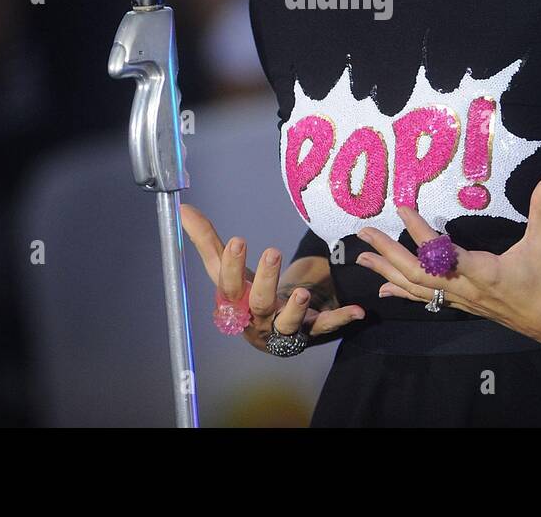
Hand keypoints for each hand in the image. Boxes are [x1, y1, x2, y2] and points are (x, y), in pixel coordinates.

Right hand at [179, 204, 364, 351]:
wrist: (272, 329)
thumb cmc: (247, 294)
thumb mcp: (227, 268)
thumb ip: (207, 240)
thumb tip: (183, 209)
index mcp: (236, 304)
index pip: (229, 287)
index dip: (232, 265)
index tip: (239, 240)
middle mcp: (259, 321)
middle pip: (260, 304)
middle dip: (266, 281)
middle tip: (273, 251)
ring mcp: (287, 328)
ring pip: (290, 324)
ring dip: (296, 309)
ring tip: (303, 292)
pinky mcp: (312, 331)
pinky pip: (327, 328)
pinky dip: (342, 320)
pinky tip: (357, 311)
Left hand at [354, 171, 540, 346]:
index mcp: (484, 271)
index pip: (444, 252)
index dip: (420, 232)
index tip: (401, 208)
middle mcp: (466, 288)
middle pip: (418, 273)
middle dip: (388, 253)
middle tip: (364, 234)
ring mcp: (461, 300)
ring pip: (416, 288)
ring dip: (387, 272)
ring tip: (361, 259)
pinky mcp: (461, 305)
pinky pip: (425, 299)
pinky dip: (402, 292)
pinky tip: (383, 289)